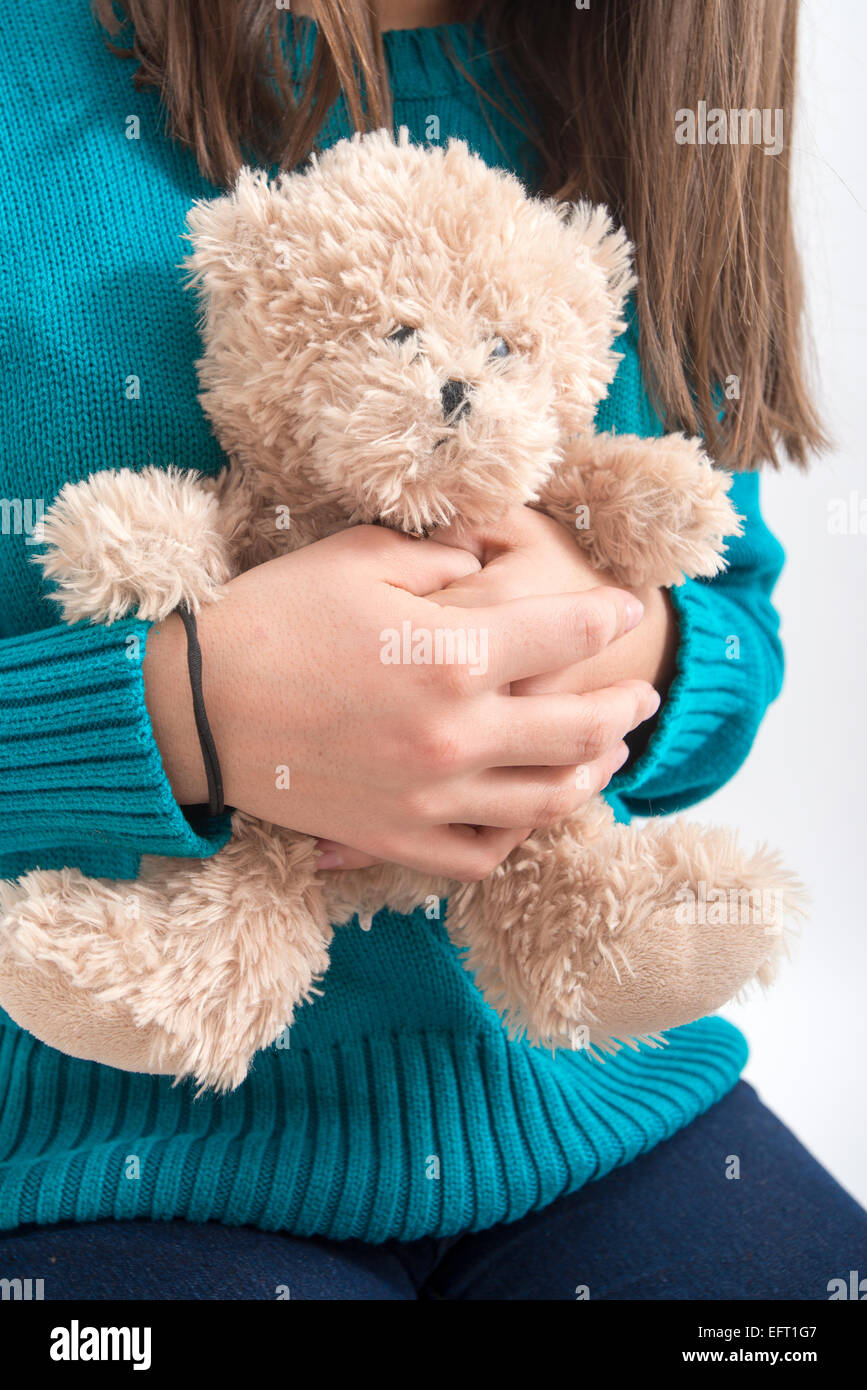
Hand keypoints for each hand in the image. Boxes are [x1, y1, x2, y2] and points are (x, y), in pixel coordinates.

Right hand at [143, 525, 655, 881]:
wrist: (197, 708)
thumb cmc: (273, 620)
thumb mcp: (358, 558)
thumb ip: (440, 558)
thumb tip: (486, 564)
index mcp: (455, 655)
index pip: (568, 635)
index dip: (608, 617)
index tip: (626, 610)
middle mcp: (458, 735)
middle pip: (580, 730)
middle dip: (625, 710)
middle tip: (643, 698)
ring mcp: (431, 797)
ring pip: (547, 802)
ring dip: (592, 776)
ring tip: (608, 759)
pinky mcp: (396, 838)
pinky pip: (483, 854)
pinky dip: (519, 837)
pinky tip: (530, 815)